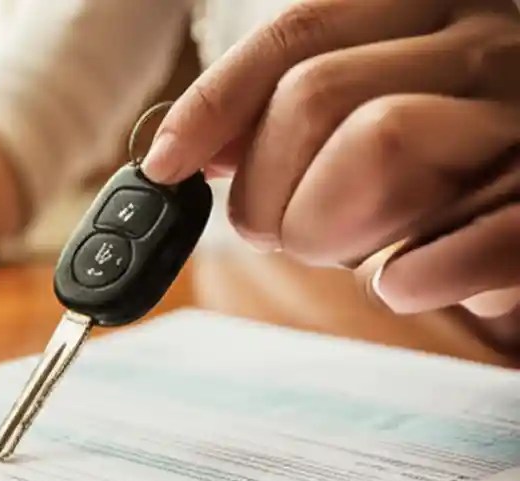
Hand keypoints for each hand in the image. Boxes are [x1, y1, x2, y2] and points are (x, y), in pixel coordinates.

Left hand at [143, 0, 519, 320]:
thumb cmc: (450, 162)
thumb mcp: (375, 106)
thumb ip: (289, 112)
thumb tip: (183, 147)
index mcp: (429, 10)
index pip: (298, 34)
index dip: (213, 103)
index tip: (164, 164)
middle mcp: (484, 46)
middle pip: (315, 95)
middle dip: (269, 188)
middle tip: (284, 233)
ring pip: (378, 141)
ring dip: (330, 224)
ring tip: (354, 250)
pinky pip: (482, 234)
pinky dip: (421, 272)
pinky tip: (401, 284)